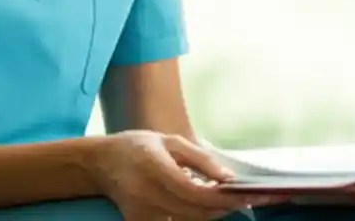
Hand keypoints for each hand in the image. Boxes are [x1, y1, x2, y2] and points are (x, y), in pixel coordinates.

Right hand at [87, 130, 273, 220]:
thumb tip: (228, 177)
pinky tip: (212, 208)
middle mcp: (147, 194)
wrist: (100, 163)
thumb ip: (200, 159)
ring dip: (215, 214)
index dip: (224, 197)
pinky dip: (196, 218)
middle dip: (227, 207)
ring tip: (236, 201)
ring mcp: (142, 213)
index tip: (251, 195)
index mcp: (155, 167)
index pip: (195, 191)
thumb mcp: (171, 141)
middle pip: (195, 212)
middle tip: (254, 199)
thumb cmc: (138, 146)